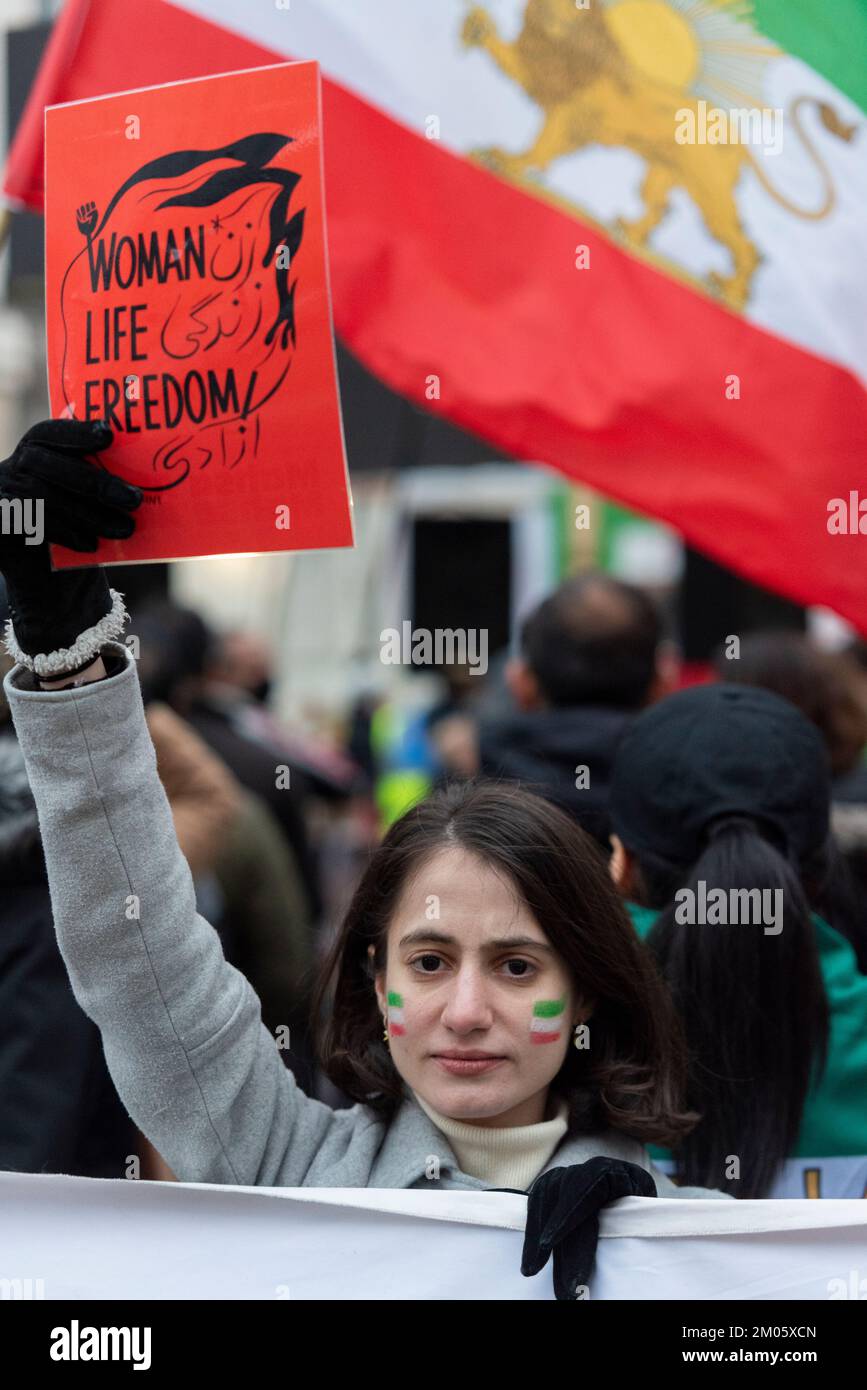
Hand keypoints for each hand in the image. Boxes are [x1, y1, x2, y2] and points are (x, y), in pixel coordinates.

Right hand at [0, 418, 142, 676]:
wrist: (48, 577)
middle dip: (94, 481)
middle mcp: (13, 468)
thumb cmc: (78, 526)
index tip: (108, 436)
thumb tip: (148, 473)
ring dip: (89, 514)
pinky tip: (91, 545)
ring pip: (43, 496)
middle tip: (134, 498)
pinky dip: (65, 534)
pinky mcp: (0, 523)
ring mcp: (1, 493)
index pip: (49, 433)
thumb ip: (103, 479)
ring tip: (125, 529)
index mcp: (35, 451)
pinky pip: (31, 525)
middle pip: (47, 464)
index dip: (76, 431)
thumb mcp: (90, 499)